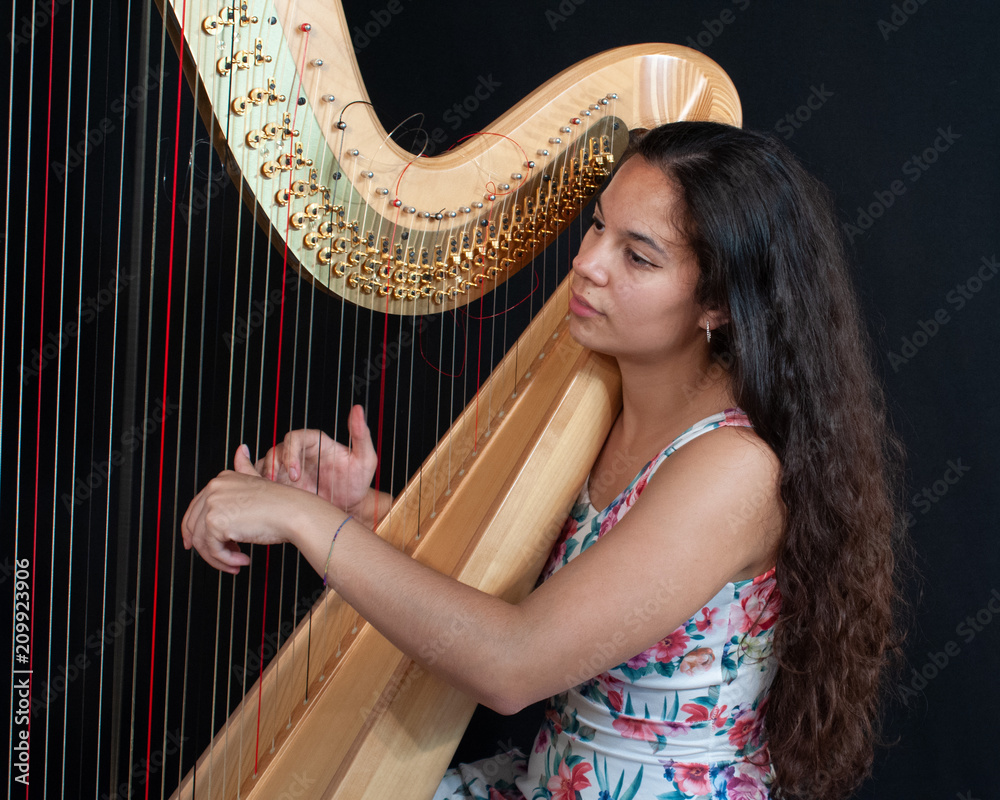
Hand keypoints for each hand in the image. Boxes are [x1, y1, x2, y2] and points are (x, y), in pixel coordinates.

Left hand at [181, 444, 306, 573]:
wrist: (294, 512)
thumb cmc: (282, 503)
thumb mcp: (259, 481)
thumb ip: (245, 468)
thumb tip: (241, 449)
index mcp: (221, 479)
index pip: (195, 508)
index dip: (194, 531)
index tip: (198, 546)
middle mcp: (213, 488)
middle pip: (193, 526)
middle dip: (206, 548)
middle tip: (223, 560)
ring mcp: (212, 504)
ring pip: (201, 542)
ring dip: (219, 558)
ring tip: (237, 563)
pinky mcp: (214, 523)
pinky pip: (213, 550)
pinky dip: (226, 560)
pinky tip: (243, 560)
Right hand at [253, 405, 376, 514]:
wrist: (351, 507)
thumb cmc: (358, 481)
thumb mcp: (365, 459)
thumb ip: (361, 434)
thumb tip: (357, 409)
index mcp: (315, 442)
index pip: (294, 438)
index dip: (290, 453)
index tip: (295, 474)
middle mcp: (299, 452)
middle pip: (276, 450)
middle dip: (275, 467)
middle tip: (281, 484)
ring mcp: (288, 468)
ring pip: (266, 464)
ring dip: (264, 476)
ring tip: (273, 492)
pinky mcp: (282, 484)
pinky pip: (263, 480)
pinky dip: (261, 486)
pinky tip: (270, 499)